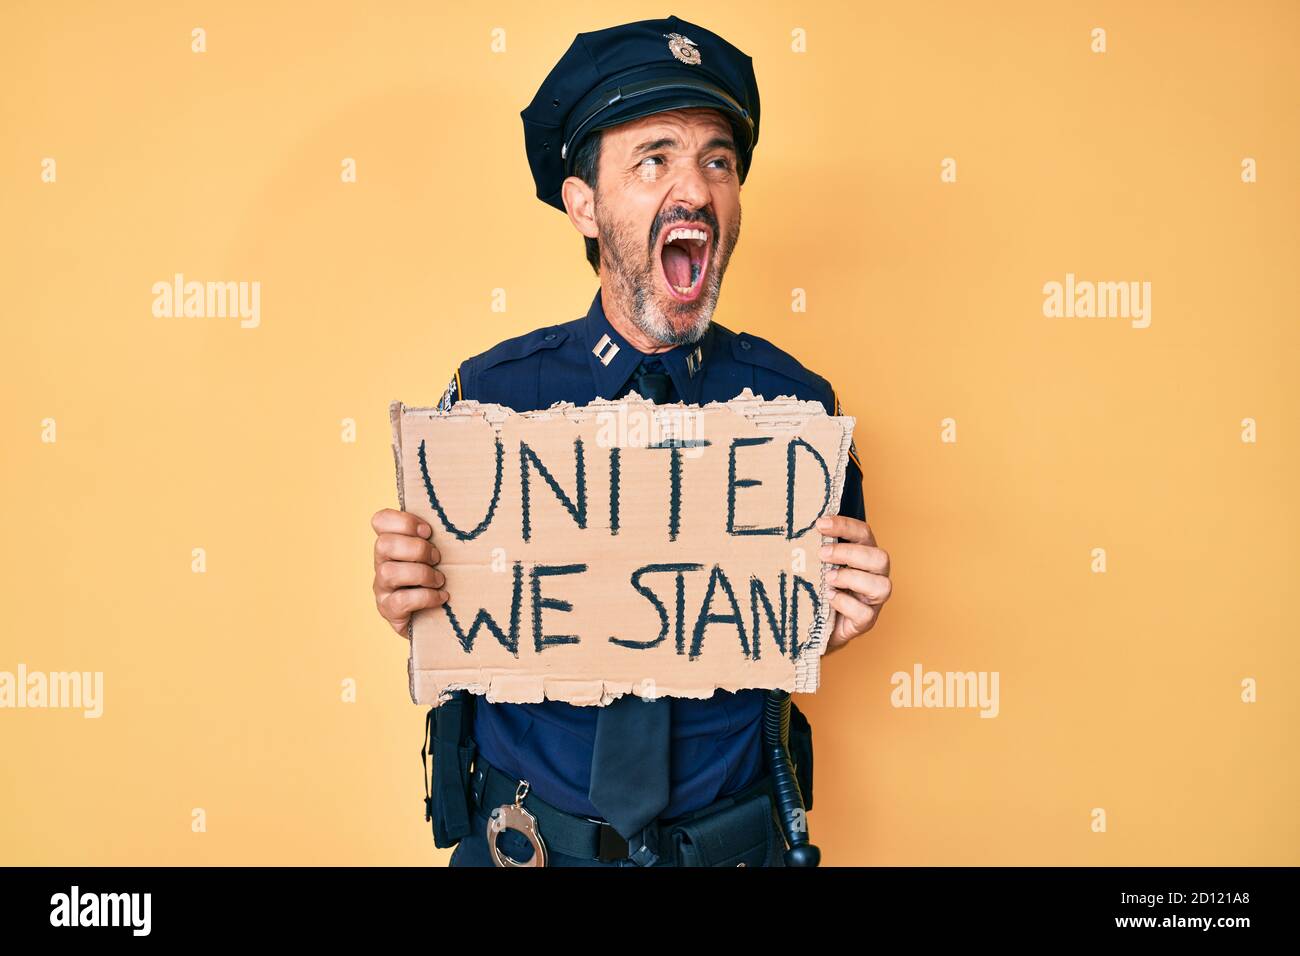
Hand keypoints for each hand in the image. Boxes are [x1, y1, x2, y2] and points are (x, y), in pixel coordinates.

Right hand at [371, 508, 448, 636]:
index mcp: (393, 543)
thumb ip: (442, 535)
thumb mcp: (439, 553)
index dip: (403, 521)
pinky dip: (426, 597)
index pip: (380, 520)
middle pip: (384, 544)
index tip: (428, 531)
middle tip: (438, 558)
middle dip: (417, 549)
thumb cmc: (441, 577)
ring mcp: (382, 587)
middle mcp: (381, 562)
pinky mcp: (388, 610)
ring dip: (421, 574)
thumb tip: (472, 514)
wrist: (438, 618)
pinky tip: (441, 597)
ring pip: (389, 572)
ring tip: (440, 580)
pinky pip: (400, 600)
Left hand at [815, 514, 891, 654]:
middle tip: (822, 554)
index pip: (864, 533)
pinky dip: (845, 603)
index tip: (820, 524)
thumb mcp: (818, 565)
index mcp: (865, 555)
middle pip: (880, 558)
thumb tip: (795, 531)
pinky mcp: (866, 620)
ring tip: (827, 578)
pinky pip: (865, 613)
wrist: (817, 624)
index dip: (845, 526)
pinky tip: (829, 598)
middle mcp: (875, 575)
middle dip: (850, 553)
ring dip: (851, 578)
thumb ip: (816, 549)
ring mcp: (873, 600)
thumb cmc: (820, 587)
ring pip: (881, 586)